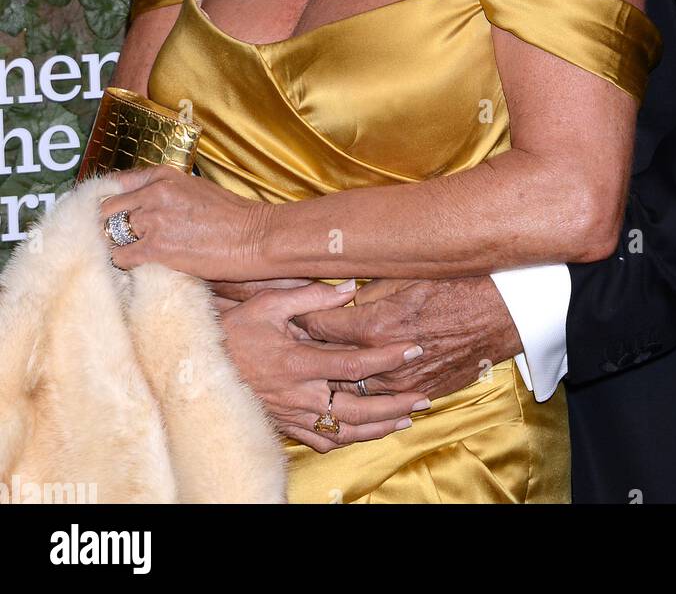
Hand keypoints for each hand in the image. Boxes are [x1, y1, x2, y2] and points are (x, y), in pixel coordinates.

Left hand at [99, 166, 275, 279]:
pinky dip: (126, 266)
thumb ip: (164, 194)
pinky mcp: (155, 248)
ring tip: (130, 258)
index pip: (115, 185)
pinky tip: (140, 269)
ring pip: (108, 235)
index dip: (109, 204)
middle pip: (105, 211)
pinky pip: (120, 258)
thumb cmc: (232, 216)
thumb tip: (140, 208)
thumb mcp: (195, 190)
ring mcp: (152, 220)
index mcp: (163, 175)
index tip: (108, 218)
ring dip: (116, 247)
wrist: (255, 236)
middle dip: (108, 228)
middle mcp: (153, 192)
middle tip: (118, 242)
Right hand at [216, 280, 431, 451]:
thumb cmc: (234, 331)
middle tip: (424, 398)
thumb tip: (350, 288)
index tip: (414, 350)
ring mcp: (293, 415)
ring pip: (345, 430)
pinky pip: (322, 441)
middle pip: (358, 409)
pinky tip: (368, 434)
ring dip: (379, 428)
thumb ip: (311, 296)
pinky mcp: (286, 426)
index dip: (387, 358)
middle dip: (395, 405)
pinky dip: (349, 440)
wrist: (198, 367)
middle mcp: (299, 395)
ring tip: (407, 419)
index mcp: (298, 362)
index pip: (355, 364)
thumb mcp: (268, 303)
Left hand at [293, 277, 522, 400]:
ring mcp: (403, 382)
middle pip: (332, 363)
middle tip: (297, 344)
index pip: (320, 327)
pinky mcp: (423, 391)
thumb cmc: (457, 284)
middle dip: (313, 352)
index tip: (293, 315)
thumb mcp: (406, 275)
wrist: (502, 312)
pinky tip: (366, 386)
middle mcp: (383, 361)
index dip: (302, 319)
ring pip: (355, 389)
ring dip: (339, 379)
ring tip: (323, 371)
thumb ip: (367, 290)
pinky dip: (373, 394)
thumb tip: (341, 295)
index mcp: (375, 326)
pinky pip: (387, 399)